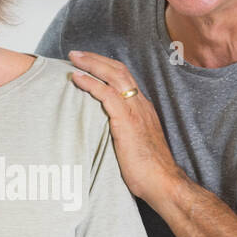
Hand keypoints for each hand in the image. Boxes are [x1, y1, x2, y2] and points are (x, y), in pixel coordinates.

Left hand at [66, 50, 184, 204]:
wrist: (163, 183)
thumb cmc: (148, 172)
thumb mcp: (135, 146)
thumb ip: (123, 134)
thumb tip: (105, 136)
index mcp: (143, 109)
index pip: (125, 78)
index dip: (106, 67)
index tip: (88, 63)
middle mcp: (141, 105)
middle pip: (118, 70)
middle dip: (96, 59)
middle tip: (76, 54)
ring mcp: (135, 112)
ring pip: (113, 76)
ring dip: (91, 64)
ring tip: (73, 58)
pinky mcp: (127, 122)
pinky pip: (106, 94)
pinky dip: (90, 83)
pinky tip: (76, 78)